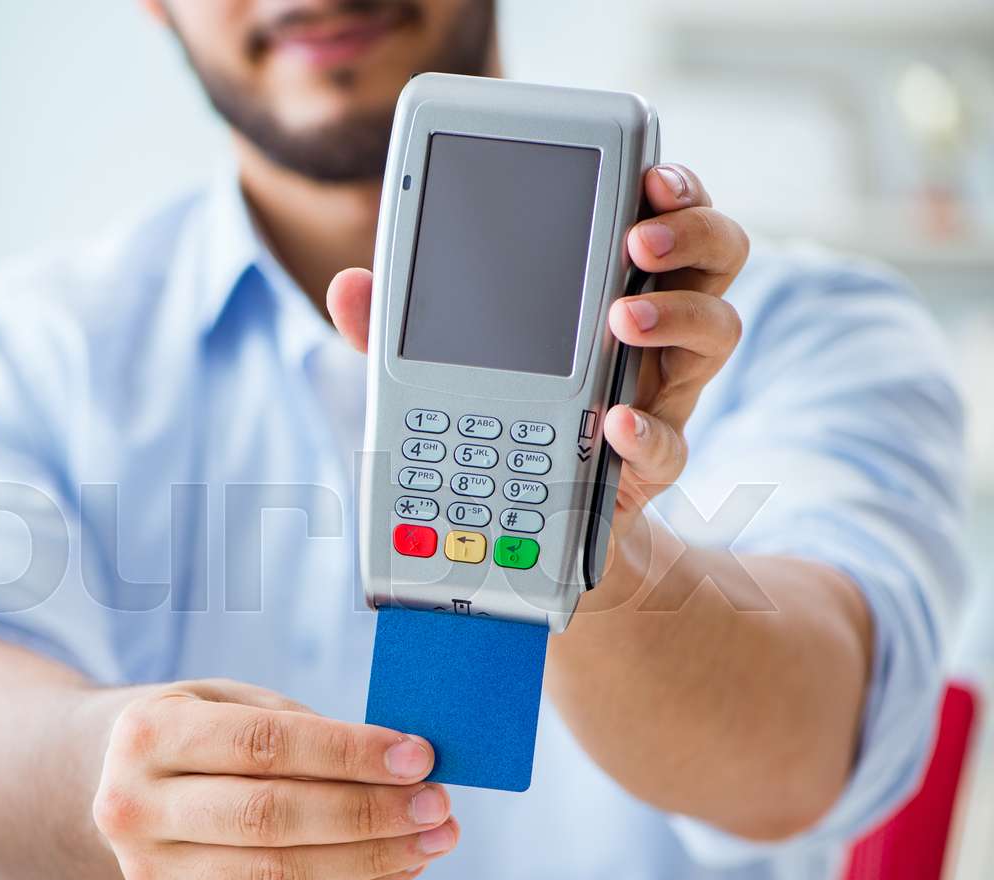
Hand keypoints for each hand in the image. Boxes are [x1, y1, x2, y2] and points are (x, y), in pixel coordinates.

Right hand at [91, 678, 456, 879]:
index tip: (417, 755)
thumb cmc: (195, 730)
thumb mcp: (227, 700)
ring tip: (432, 839)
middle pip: (270, 817)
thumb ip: (299, 727)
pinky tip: (397, 869)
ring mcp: (152, 871)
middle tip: (436, 802)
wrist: (111, 783)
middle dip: (367, 811)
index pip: (261, 746)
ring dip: (371, 860)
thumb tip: (399, 763)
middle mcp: (135, 807)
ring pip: (279, 876)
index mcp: (145, 734)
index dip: (347, 753)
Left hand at [326, 163, 749, 542]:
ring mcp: (663, 389)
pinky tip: (615, 425)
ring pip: (720, 330)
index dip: (673, 185)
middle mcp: (655, 325)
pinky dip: (647, 431)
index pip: (661, 214)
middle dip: (692, 231)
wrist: (533, 519)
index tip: (649, 172)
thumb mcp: (439, 360)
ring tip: (623, 318)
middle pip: (718, 254)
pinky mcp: (652, 458)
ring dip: (680, 315)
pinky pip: (674, 441)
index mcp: (611, 280)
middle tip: (639, 240)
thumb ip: (399, 326)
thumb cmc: (499, 412)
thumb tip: (348, 287)